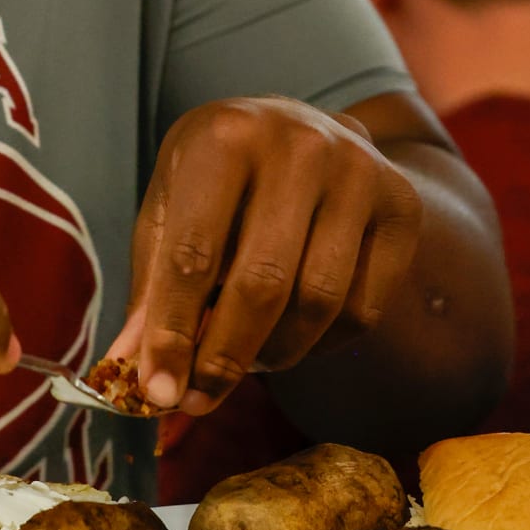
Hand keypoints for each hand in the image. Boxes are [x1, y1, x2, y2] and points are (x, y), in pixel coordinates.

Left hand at [112, 97, 421, 412]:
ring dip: (273, 353)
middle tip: (198, 399)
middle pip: (263, 283)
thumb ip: (153, 285)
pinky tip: (290, 335)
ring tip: (243, 360)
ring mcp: (359, 173)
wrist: (305, 129)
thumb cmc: (219, 177)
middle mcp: (300, 146)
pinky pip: (362, 310)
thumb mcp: (171, 205)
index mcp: (226, 136)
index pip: (194, 253)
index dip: (172, 332)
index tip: (157, 391)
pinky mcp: (401, 208)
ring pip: (318, 302)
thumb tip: (129, 370)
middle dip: (224, 356)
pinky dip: (319, 344)